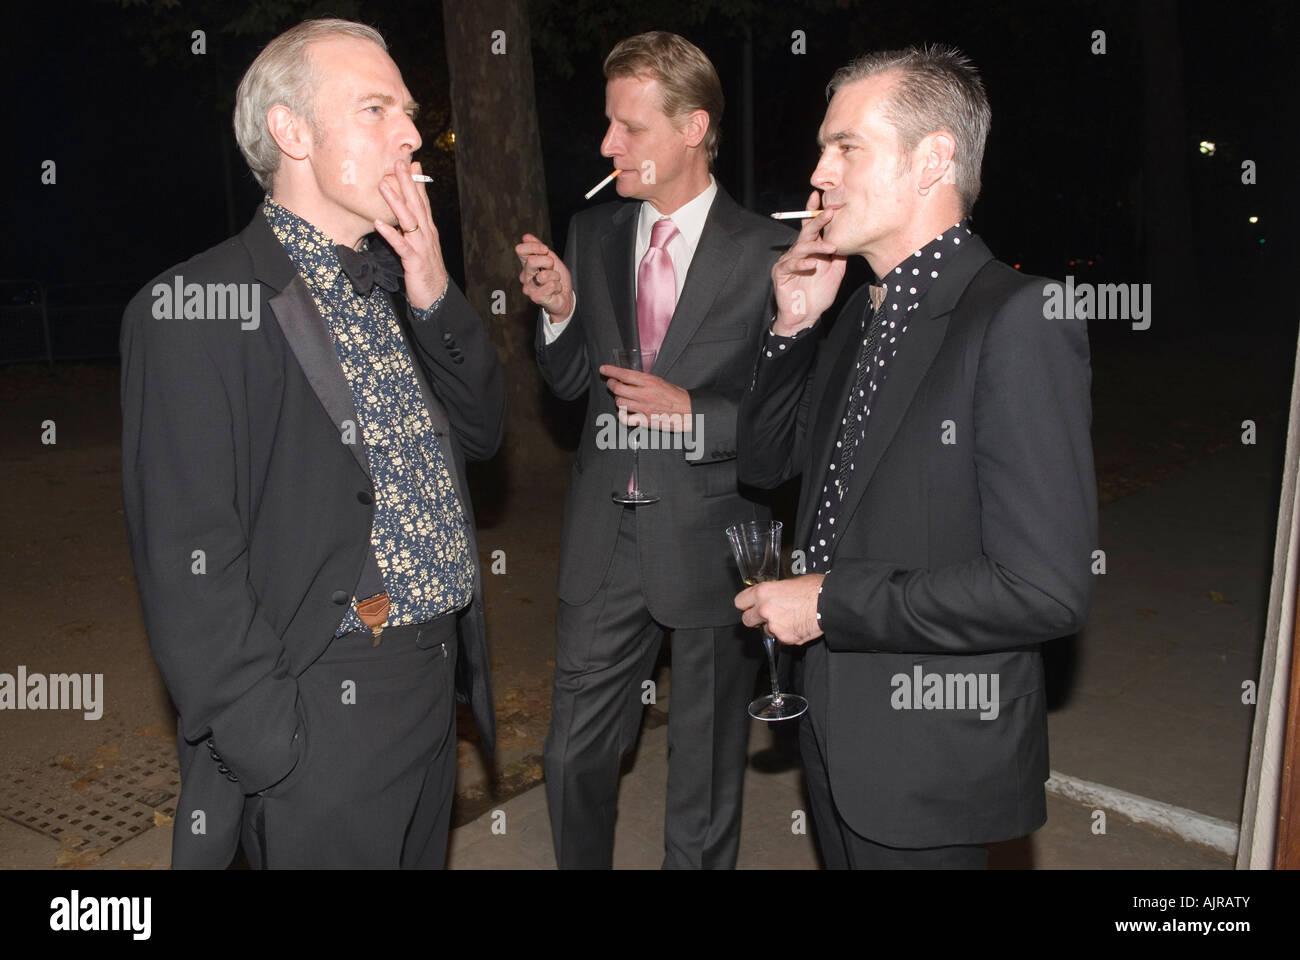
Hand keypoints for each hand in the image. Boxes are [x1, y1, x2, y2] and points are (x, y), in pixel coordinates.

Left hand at [372, 160, 448, 309]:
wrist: (436, 297)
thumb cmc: (425, 272)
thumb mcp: (419, 246)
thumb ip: (412, 230)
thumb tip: (402, 215)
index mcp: (428, 230)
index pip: (423, 202)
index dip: (417, 182)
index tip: (411, 163)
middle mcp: (427, 235)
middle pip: (416, 204)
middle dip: (407, 183)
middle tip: (398, 162)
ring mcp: (421, 247)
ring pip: (408, 220)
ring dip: (396, 202)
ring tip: (383, 185)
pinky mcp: (414, 262)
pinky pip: (401, 246)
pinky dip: (390, 234)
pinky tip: (379, 224)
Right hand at [516, 233, 574, 319]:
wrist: (565, 297)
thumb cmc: (557, 278)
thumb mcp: (551, 258)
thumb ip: (539, 248)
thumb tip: (526, 236)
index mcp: (527, 264)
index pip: (521, 250)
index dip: (535, 247)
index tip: (545, 250)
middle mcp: (525, 276)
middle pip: (531, 260)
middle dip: (548, 262)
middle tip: (552, 269)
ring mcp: (529, 287)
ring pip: (544, 275)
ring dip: (555, 277)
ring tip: (555, 281)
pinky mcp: (535, 297)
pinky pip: (550, 285)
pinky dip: (557, 286)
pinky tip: (555, 290)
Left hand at [597, 364, 690, 428]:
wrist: (688, 411)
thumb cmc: (676, 396)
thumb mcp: (661, 382)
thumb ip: (644, 381)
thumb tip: (629, 378)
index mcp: (650, 382)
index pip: (624, 374)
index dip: (611, 371)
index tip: (603, 369)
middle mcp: (645, 394)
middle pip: (618, 388)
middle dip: (611, 384)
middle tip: (611, 383)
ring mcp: (644, 408)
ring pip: (619, 402)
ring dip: (618, 399)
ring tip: (622, 397)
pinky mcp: (645, 420)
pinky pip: (625, 418)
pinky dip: (622, 414)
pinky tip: (625, 411)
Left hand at [734, 573, 825, 645]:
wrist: (829, 603)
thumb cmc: (814, 589)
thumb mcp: (789, 582)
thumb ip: (775, 590)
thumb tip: (772, 594)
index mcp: (763, 592)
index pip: (740, 602)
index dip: (746, 604)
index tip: (749, 605)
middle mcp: (764, 609)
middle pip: (747, 619)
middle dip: (755, 618)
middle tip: (765, 615)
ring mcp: (774, 625)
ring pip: (765, 630)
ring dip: (772, 626)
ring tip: (788, 618)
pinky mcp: (784, 638)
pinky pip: (780, 638)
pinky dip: (786, 634)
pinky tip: (796, 624)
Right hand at [771, 190, 846, 335]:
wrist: (806, 316)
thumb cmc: (819, 294)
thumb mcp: (835, 272)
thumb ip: (839, 255)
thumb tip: (848, 237)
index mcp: (810, 249)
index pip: (812, 227)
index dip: (815, 212)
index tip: (820, 197)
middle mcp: (798, 252)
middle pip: (806, 232)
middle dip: (817, 221)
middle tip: (829, 212)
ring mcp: (788, 261)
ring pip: (801, 248)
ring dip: (816, 247)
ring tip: (830, 248)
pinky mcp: (780, 273)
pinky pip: (790, 265)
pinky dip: (801, 264)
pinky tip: (811, 265)